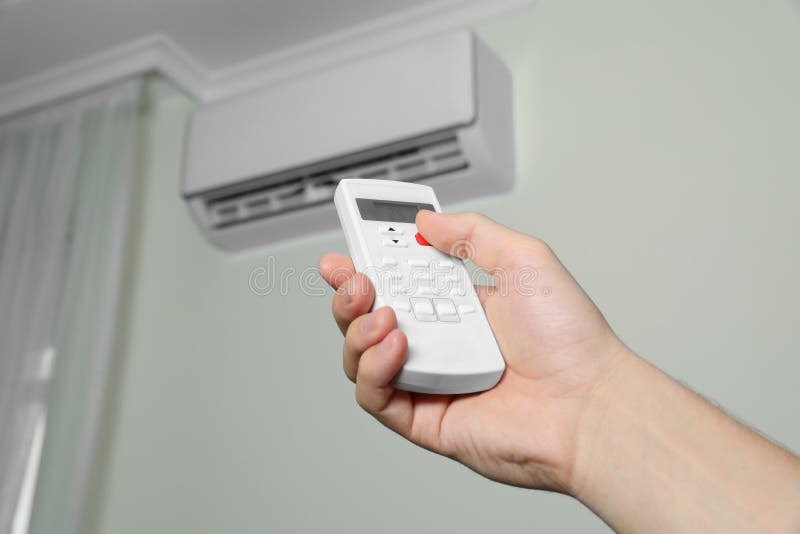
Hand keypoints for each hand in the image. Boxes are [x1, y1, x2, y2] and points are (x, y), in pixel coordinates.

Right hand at [319, 210, 628, 492]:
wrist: (590, 403)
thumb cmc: (571, 341)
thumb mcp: (524, 260)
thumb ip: (472, 234)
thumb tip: (427, 220)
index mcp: (458, 306)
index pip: (398, 281)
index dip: (367, 265)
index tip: (347, 250)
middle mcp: (439, 343)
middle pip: (369, 316)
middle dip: (350, 294)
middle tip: (356, 279)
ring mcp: (430, 380)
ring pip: (362, 356)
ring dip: (357, 330)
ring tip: (382, 315)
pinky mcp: (424, 418)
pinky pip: (376, 397)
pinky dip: (373, 370)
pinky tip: (395, 346)